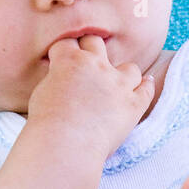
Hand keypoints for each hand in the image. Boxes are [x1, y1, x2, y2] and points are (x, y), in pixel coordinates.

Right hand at [25, 35, 154, 158]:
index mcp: (69, 60)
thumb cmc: (45, 124)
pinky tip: (146, 83)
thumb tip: (62, 78)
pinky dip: (146, 86)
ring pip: (129, 67)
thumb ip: (56, 78)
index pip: (67, 42)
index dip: (64, 50)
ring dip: (124, 73)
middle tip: (87, 65)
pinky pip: (146, 90)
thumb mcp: (41, 92)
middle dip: (90, 50)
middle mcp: (96, 65)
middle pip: (96, 43)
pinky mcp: (133, 104)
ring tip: (119, 82)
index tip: (63, 59)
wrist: (65, 146)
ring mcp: (118, 84)